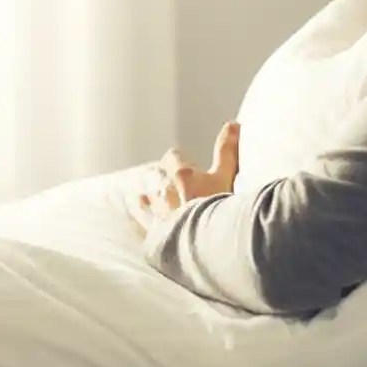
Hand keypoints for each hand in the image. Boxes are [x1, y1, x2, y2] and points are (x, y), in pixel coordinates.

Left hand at [126, 121, 241, 240]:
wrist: (207, 243)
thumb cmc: (218, 207)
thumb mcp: (226, 175)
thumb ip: (227, 150)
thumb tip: (232, 124)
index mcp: (180, 174)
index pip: (173, 158)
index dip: (178, 161)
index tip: (185, 166)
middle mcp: (163, 191)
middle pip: (155, 176)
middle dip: (160, 177)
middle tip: (167, 182)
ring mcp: (157, 214)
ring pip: (143, 199)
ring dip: (147, 197)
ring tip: (147, 198)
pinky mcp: (153, 235)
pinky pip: (139, 224)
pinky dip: (137, 220)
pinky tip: (134, 221)